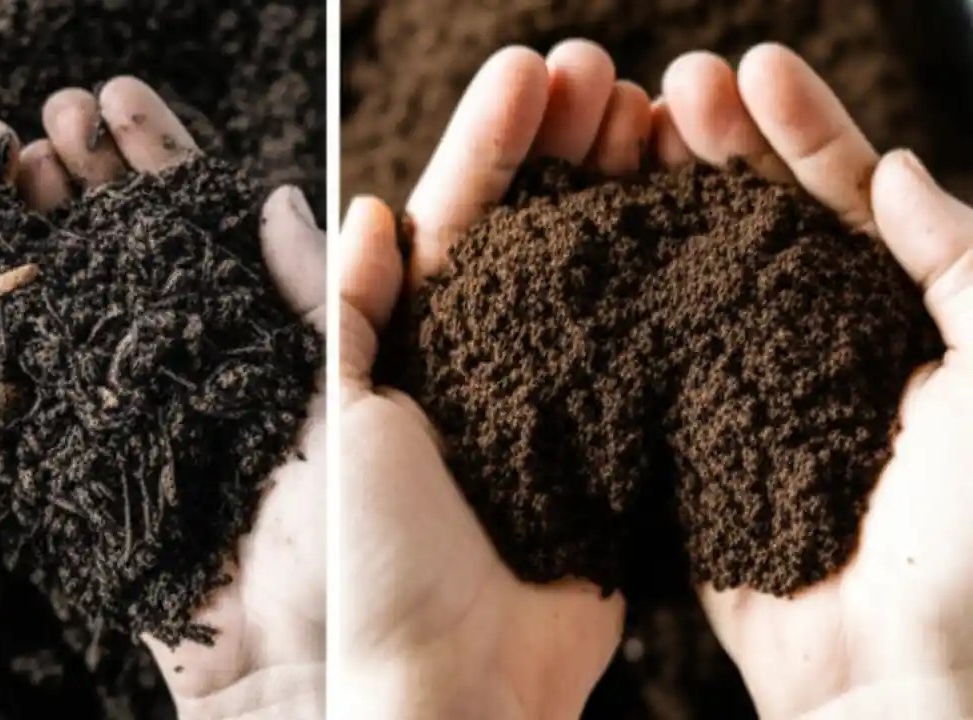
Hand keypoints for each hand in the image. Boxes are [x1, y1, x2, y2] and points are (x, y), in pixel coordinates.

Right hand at [21, 79, 326, 718]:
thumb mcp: (369, 406)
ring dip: (59, 231)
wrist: (328, 686)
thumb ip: (324, 302)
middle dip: (105, 181)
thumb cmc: (384, 554)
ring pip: (101, 308)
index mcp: (289, 356)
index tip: (125, 102)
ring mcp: (160, 428)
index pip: (223, 231)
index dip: (172, 166)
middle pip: (153, 258)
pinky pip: (67, 390)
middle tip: (61, 109)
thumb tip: (287, 199)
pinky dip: (31, 322)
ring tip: (20, 152)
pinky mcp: (109, 482)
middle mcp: (219, 382)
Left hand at [337, 41, 647, 717]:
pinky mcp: (615, 441)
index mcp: (414, 349)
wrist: (450, 682)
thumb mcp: (331, 419)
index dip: (492, 142)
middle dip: (566, 145)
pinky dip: (667, 278)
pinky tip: (692, 210)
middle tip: (608, 72)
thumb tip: (362, 211)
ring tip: (658, 111)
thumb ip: (348, 314)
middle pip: (535, 230)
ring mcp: (558, 398)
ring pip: (597, 273)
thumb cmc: (369, 558)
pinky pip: (645, 346)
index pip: (456, 221)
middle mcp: (488, 362)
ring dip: (623, 190)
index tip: (532, 70)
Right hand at [654, 44, 972, 717]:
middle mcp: (816, 344)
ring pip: (696, 276)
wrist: (898, 680)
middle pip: (758, 222)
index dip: (801, 128)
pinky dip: (623, 299)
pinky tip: (590, 246)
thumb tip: (893, 171)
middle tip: (669, 87)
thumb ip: (963, 262)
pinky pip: (651, 359)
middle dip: (717, 147)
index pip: (846, 199)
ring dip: (662, 204)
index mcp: (897, 320)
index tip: (751, 65)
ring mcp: (744, 392)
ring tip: (621, 140)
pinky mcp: (688, 447)